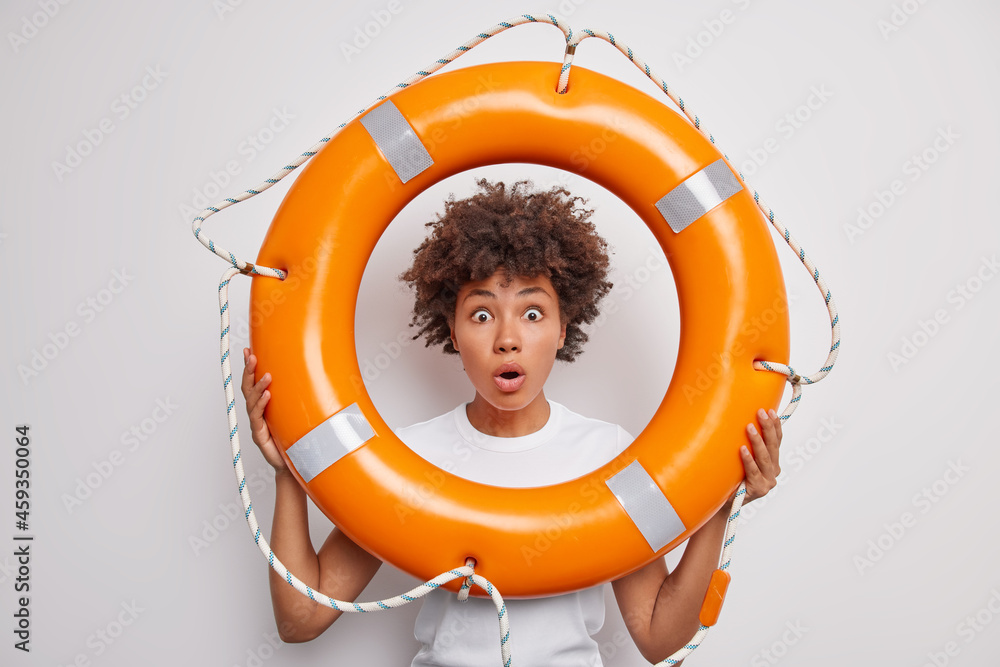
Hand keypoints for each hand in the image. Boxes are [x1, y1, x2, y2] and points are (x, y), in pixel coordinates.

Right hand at [241, 347, 286, 470]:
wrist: (295, 464)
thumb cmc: (296, 439)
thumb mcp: (297, 415)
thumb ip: (297, 399)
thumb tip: (313, 376)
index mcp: (263, 407)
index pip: (253, 383)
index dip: (249, 368)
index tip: (248, 350)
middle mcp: (257, 414)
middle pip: (248, 389)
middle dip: (249, 371)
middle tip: (251, 356)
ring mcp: (257, 425)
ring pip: (252, 401)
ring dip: (258, 386)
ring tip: (267, 375)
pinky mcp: (260, 435)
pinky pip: (258, 417)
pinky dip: (262, 404)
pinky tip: (267, 394)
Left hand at [738, 408, 782, 503]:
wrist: (724, 503)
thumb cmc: (731, 478)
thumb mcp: (741, 460)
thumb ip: (745, 445)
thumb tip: (738, 420)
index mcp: (772, 462)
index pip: (777, 441)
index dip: (775, 426)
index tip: (770, 411)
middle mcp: (773, 472)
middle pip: (773, 446)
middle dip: (768, 428)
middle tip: (760, 412)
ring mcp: (767, 482)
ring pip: (764, 458)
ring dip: (758, 441)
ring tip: (749, 427)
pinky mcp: (759, 490)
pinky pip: (753, 472)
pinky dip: (748, 460)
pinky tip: (742, 449)